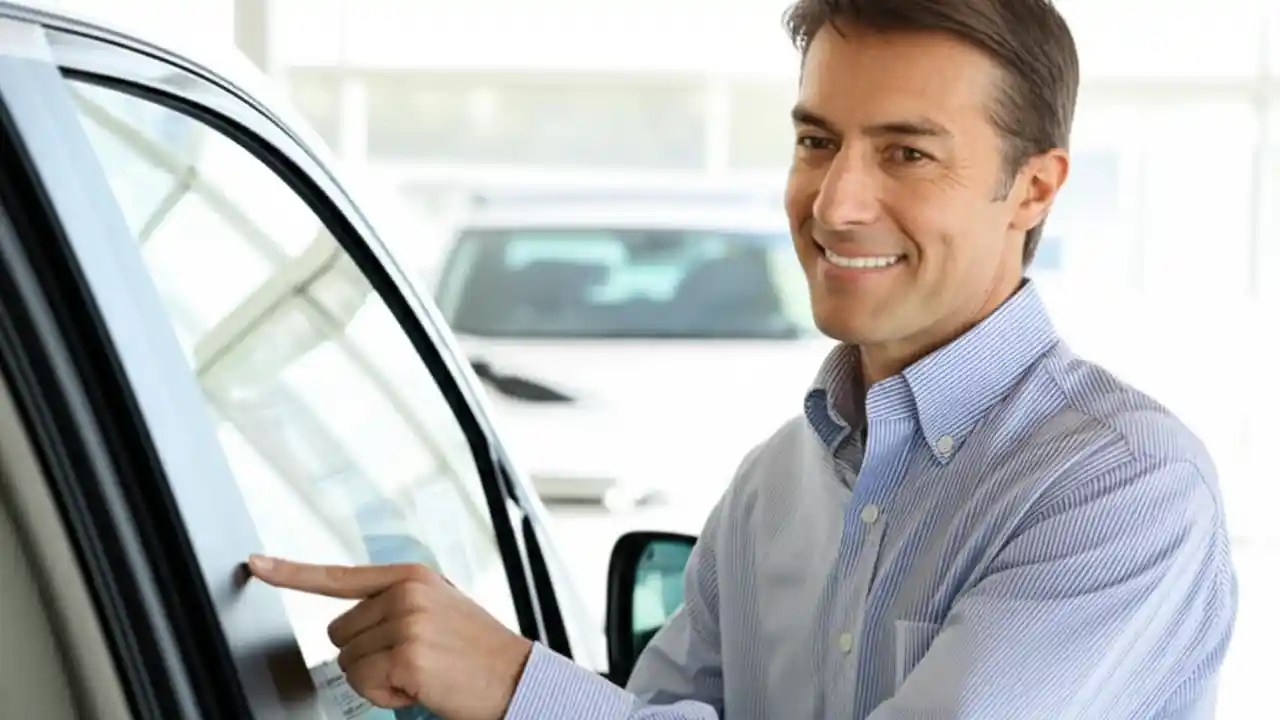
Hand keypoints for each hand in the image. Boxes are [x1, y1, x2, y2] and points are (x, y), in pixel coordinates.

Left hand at [247, 555, 532, 719]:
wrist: (517, 678)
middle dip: (368, 654)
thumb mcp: (439, 610)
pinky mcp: (407, 657)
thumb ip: (395, 604)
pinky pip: (366, 684)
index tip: (255, 564)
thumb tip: (345, 624)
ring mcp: (407, 623)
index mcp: (411, 576)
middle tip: (414, 659)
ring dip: (379, 678)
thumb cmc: (476, 651)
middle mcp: (406, 593)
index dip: (291, 572)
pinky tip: (422, 686)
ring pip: (348, 662)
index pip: (339, 575)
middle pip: (338, 633)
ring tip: (423, 672)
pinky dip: (388, 696)